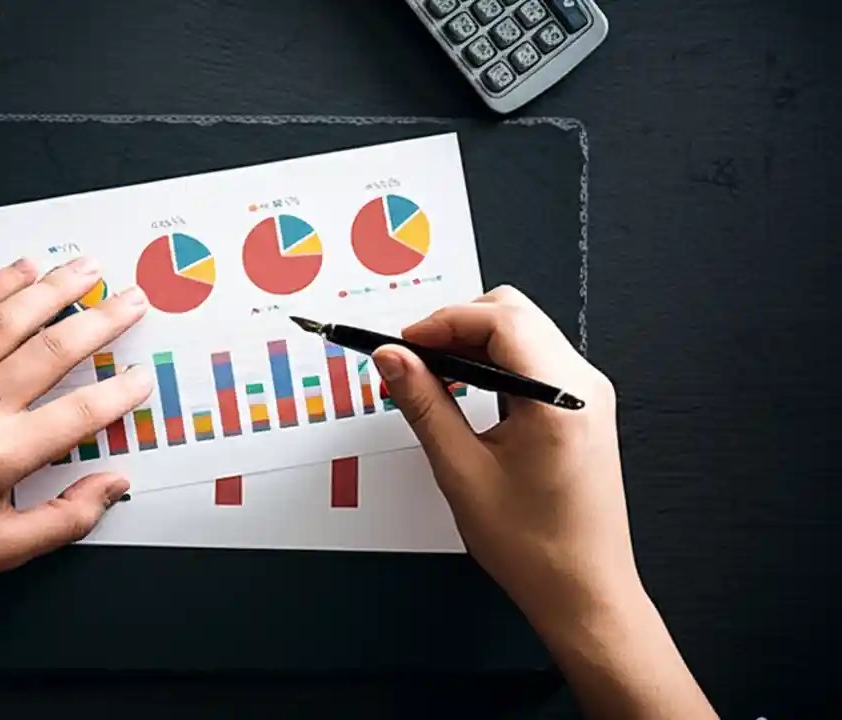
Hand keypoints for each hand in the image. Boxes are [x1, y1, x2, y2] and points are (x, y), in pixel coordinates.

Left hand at [0, 256, 154, 637]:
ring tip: (85, 267)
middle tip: (133, 300)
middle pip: (50, 350)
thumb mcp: (2, 551)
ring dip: (50, 289)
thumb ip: (68, 518)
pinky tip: (18, 272)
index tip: (143, 377)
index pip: (79, 413)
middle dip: (100, 321)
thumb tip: (114, 485)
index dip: (120, 393)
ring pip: (4, 321)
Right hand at [373, 285, 629, 627]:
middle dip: (456, 323)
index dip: (443, 321)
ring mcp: (588, 396)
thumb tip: (393, 359)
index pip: (500, 320)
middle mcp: (584, 386)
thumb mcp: (461, 471)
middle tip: (412, 355)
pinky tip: (465, 389)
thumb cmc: (535, 546)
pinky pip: (536, 360)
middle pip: (514, 314)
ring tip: (432, 374)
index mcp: (560, 396)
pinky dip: (495, 362)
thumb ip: (424, 404)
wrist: (583, 592)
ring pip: (525, 332)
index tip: (403, 343)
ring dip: (475, 341)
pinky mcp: (583, 409)